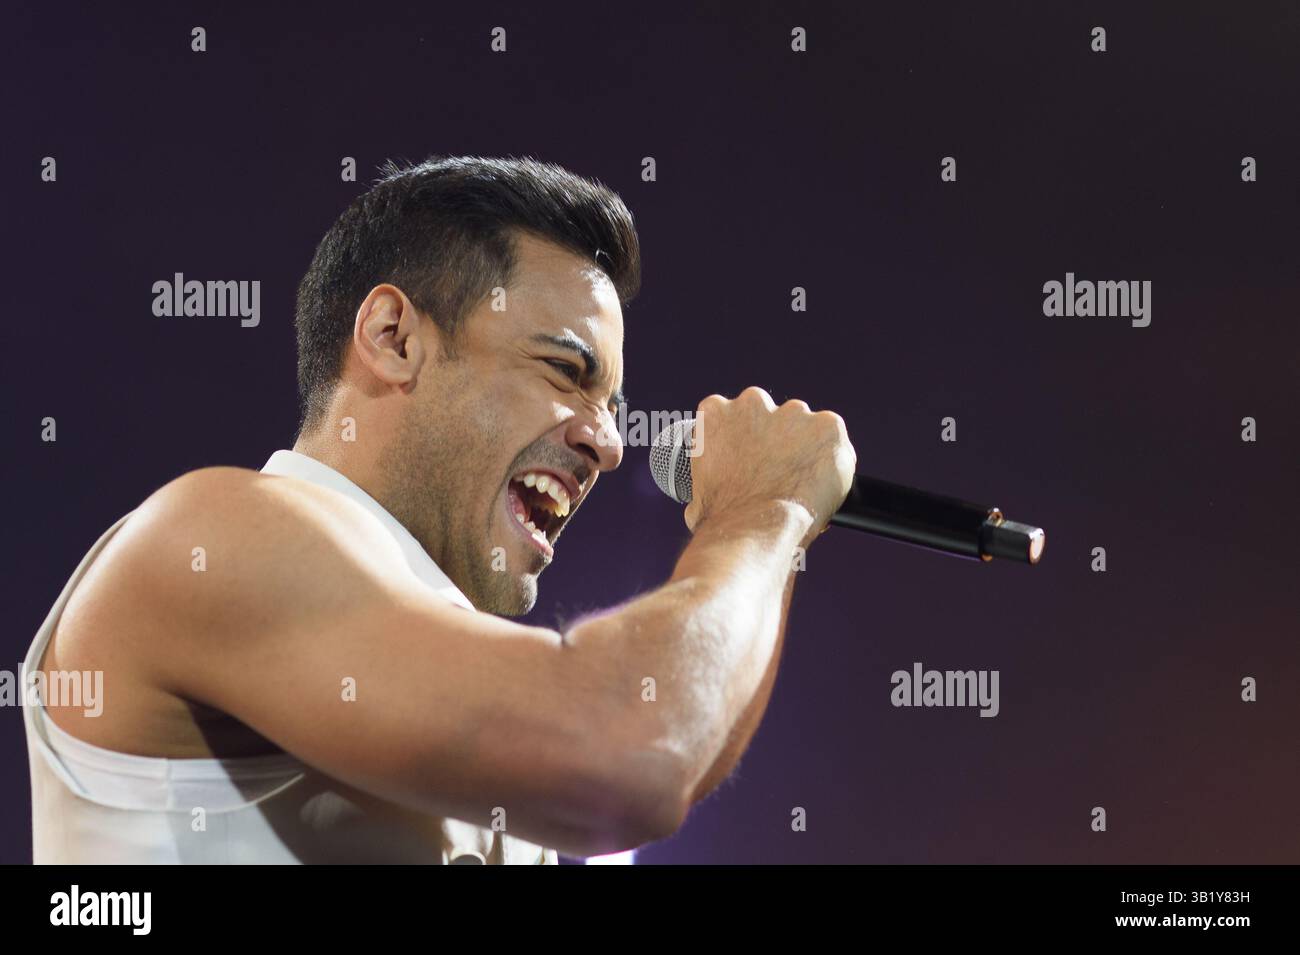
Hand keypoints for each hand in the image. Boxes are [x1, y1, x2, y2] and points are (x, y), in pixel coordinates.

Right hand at [683, 387, 855, 547]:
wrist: (755, 530)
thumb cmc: (721, 521)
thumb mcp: (696, 493)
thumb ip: (706, 480)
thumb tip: (703, 502)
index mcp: (716, 412)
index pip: (733, 414)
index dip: (745, 440)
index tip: (751, 462)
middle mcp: (753, 402)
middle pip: (771, 416)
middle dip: (776, 440)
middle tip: (776, 476)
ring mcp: (793, 412)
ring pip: (804, 426)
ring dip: (805, 448)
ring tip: (799, 485)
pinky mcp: (827, 426)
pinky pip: (834, 439)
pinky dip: (832, 458)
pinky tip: (821, 483)